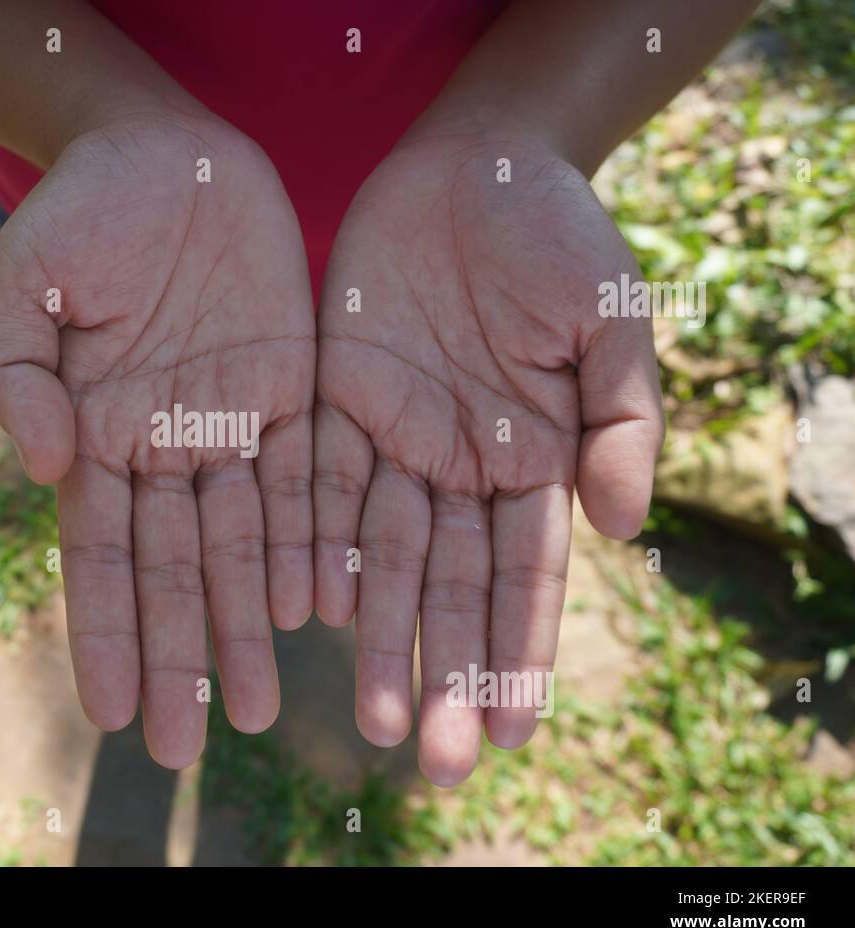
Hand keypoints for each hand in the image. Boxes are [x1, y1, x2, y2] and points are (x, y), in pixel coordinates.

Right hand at [0, 111, 314, 767]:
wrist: (159, 151)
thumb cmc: (75, 216)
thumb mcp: (20, 287)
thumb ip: (15, 378)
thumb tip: (46, 467)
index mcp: (93, 434)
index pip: (96, 555)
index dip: (104, 634)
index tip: (114, 714)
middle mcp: (163, 448)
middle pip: (173, 571)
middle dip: (181, 656)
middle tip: (192, 747)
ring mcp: (229, 424)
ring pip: (244, 544)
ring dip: (249, 624)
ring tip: (260, 706)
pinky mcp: (290, 389)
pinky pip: (307, 477)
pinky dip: (310, 542)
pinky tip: (318, 609)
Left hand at [313, 123, 662, 784]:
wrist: (475, 166)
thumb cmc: (560, 240)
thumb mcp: (613, 322)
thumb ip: (622, 424)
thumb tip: (620, 531)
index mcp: (534, 460)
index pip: (525, 575)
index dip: (520, 653)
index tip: (513, 733)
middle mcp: (459, 466)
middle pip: (447, 585)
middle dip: (441, 670)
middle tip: (430, 758)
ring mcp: (393, 438)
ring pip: (377, 553)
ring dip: (374, 633)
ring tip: (369, 714)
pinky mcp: (333, 399)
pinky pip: (316, 483)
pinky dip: (312, 544)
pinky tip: (309, 608)